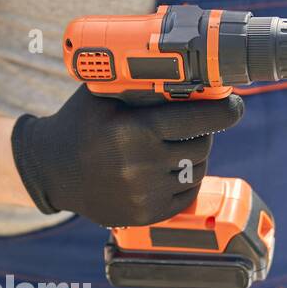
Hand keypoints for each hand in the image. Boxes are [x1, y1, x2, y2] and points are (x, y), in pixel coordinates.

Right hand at [10, 85, 243, 226]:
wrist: (51, 170)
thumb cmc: (80, 124)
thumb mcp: (103, 93)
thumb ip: (141, 82)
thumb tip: (191, 71)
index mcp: (134, 131)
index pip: (198, 119)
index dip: (224, 111)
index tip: (235, 105)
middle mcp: (141, 166)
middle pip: (202, 146)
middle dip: (203, 132)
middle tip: (191, 124)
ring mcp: (144, 195)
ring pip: (196, 171)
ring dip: (193, 156)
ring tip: (171, 146)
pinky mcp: (146, 216)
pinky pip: (185, 195)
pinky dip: (183, 180)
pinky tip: (165, 169)